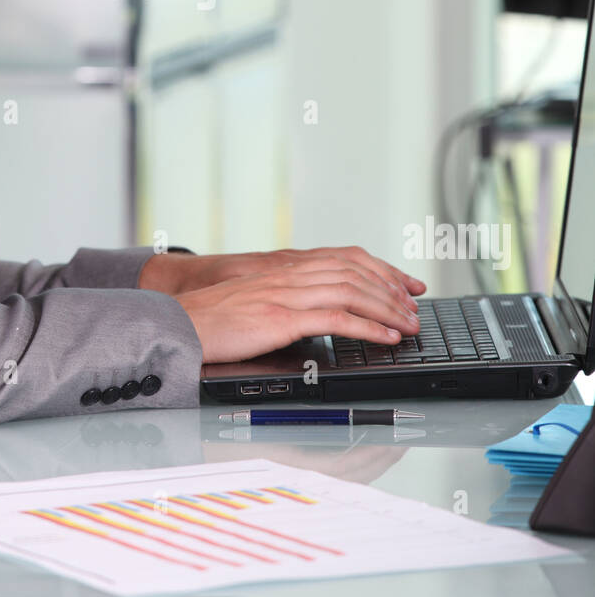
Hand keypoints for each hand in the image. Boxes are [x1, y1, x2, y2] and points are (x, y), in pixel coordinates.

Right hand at [141, 246, 424, 362]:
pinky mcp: (282, 317)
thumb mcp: (258, 300)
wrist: (180, 322)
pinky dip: (368, 328)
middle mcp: (291, 274)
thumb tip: (320, 314)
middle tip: (416, 308)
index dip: (382, 269)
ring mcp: (287, 294)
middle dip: (392, 290)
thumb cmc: (214, 319)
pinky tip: (386, 338)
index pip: (347, 258)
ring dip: (388, 309)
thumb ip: (289, 300)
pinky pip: (336, 318)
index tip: (407, 284)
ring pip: (352, 292)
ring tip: (410, 326)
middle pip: (356, 272)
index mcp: (286, 268)